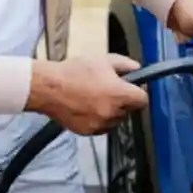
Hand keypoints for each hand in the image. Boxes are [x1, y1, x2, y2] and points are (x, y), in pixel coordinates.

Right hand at [26, 54, 147, 134]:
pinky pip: (101, 127)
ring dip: (112, 111)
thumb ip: (126, 64)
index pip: (143, 100)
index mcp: (119, 94)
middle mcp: (113, 112)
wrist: (48, 88)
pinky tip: (87, 107)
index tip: (132, 88)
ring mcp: (101, 124)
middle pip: (129, 110)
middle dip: (123, 101)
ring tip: (95, 98)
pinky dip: (98, 119)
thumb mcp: (104, 60)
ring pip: (116, 120)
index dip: (138, 92)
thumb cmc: (75, 71)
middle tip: (109, 89)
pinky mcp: (88, 132)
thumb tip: (138, 69)